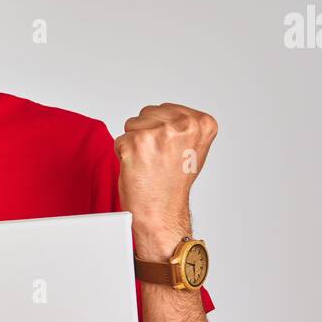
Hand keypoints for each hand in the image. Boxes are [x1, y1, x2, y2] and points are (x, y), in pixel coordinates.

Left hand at [115, 103, 217, 255]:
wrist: (162, 213)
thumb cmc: (173, 185)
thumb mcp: (193, 148)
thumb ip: (184, 126)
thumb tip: (167, 112)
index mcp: (202, 123)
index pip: (165, 109)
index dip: (162, 131)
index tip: (171, 151)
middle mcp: (182, 126)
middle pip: (147, 113)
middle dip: (147, 134)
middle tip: (158, 159)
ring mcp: (158, 134)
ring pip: (132, 125)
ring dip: (135, 143)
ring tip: (149, 163)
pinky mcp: (135, 144)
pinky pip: (119, 140)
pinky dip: (123, 154)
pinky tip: (138, 169)